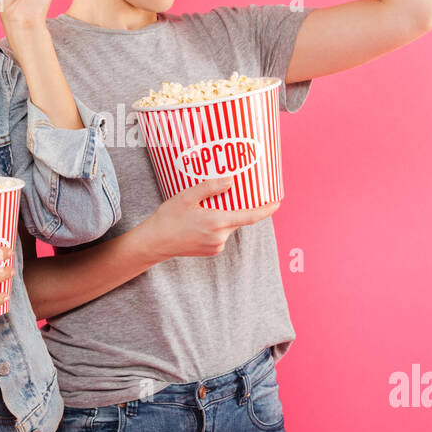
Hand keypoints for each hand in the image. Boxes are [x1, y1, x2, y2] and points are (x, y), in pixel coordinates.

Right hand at [138, 176, 280, 259]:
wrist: (154, 242)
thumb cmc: (168, 218)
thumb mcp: (187, 197)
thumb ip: (210, 187)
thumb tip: (231, 181)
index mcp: (217, 222)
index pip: (251, 216)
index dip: (266, 209)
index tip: (277, 202)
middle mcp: (220, 237)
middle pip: (238, 218)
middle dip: (235, 206)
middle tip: (222, 195)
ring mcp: (216, 246)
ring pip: (228, 225)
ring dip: (223, 215)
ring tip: (203, 209)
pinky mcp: (212, 251)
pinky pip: (221, 234)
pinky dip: (216, 225)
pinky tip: (199, 220)